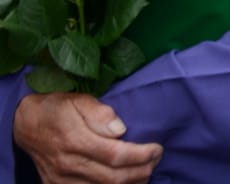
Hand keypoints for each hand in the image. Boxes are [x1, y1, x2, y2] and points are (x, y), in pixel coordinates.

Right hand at [14, 93, 161, 183]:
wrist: (25, 125)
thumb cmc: (57, 109)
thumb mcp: (78, 100)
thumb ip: (100, 113)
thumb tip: (120, 129)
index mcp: (75, 140)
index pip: (116, 155)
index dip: (141, 155)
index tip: (157, 149)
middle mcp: (68, 164)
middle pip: (113, 177)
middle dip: (141, 171)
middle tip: (156, 160)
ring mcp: (61, 179)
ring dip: (130, 183)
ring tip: (146, 171)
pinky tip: (126, 181)